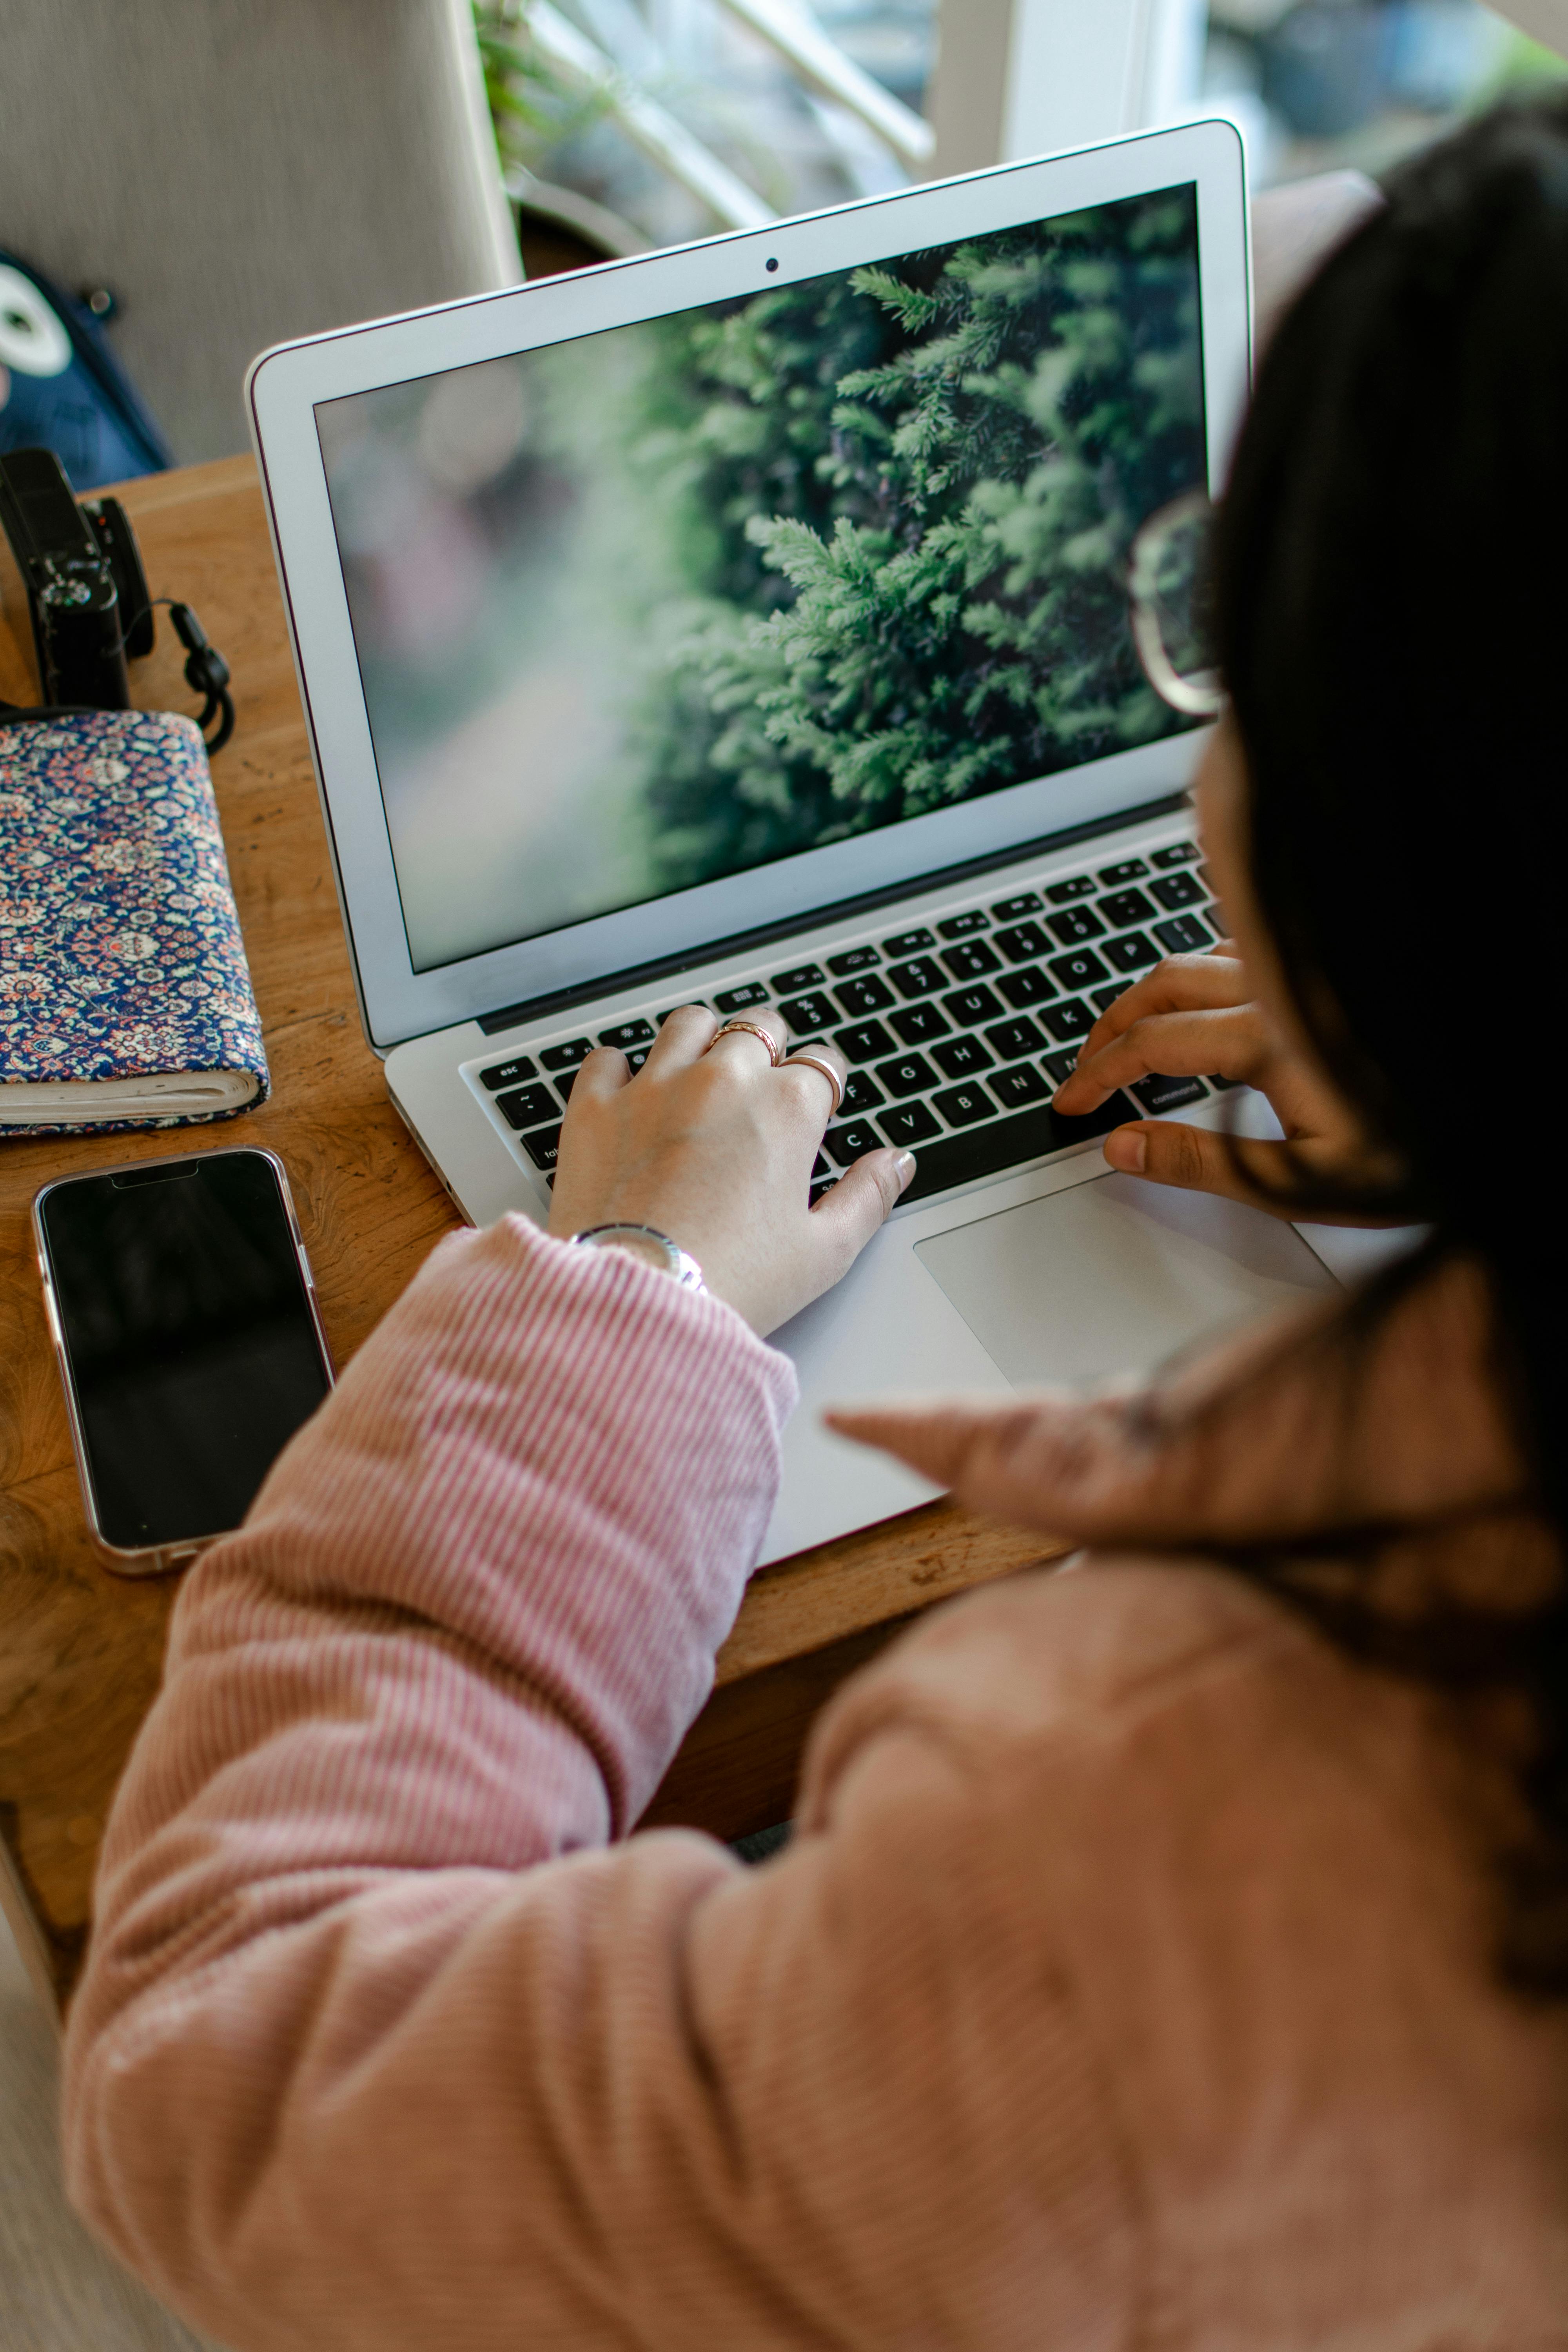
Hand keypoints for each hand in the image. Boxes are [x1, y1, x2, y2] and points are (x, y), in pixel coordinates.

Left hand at [546, 1006, 914, 1333]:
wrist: (643, 1301)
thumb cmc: (735, 1282)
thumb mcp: (825, 1250)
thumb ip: (868, 1196)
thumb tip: (896, 1164)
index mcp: (787, 1107)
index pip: (821, 1064)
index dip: (823, 1084)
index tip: (816, 1105)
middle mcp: (723, 1079)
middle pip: (757, 1028)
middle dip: (768, 1049)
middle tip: (763, 1084)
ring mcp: (654, 1087)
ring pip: (686, 1024)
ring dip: (701, 1040)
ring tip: (701, 1072)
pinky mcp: (596, 1107)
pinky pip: (607, 1059)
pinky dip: (619, 1071)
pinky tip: (629, 1096)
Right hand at [1049, 943, 1397, 1218]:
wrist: (1499, 1121)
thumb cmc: (1416, 1162)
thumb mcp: (1297, 1183)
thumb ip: (1200, 1163)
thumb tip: (1123, 1147)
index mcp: (1270, 1043)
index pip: (1151, 1046)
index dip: (1097, 1074)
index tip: (1069, 1104)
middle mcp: (1284, 994)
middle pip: (1164, 986)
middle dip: (1110, 1025)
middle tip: (1083, 1069)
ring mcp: (1309, 979)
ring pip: (1202, 957)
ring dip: (1153, 994)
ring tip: (1128, 1036)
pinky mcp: (1331, 980)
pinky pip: (1249, 951)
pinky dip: (1205, 973)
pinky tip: (1204, 1003)